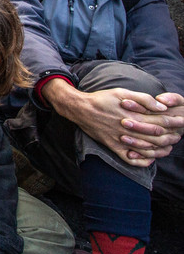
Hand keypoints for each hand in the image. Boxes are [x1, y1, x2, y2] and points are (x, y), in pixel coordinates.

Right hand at [45, 82, 182, 166]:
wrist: (80, 109)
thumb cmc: (102, 98)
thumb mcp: (122, 92)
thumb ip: (143, 99)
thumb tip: (161, 106)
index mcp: (133, 116)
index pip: (160, 120)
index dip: (173, 121)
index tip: (182, 120)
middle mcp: (129, 130)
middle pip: (156, 136)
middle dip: (171, 135)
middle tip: (180, 134)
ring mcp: (121, 140)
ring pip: (146, 149)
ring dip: (161, 149)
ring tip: (170, 146)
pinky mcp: (113, 147)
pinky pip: (130, 159)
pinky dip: (142, 161)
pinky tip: (150, 158)